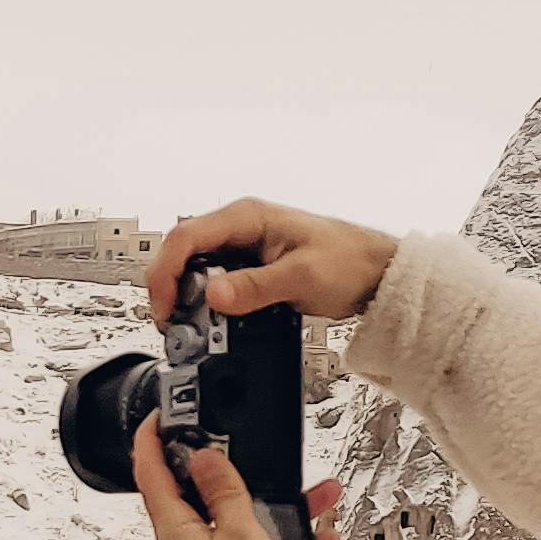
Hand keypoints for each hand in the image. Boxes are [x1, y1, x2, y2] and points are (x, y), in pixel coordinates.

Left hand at [133, 425, 341, 539]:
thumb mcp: (239, 532)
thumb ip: (224, 492)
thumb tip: (205, 458)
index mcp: (174, 528)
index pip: (149, 472)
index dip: (149, 438)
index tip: (158, 416)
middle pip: (199, 494)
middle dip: (232, 470)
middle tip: (243, 448)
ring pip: (237, 520)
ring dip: (273, 504)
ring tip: (312, 495)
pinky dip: (283, 539)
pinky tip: (314, 539)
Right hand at [147, 192, 397, 328]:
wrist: (375, 271)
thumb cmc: (349, 261)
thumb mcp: (301, 278)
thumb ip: (255, 288)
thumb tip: (213, 296)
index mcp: (247, 216)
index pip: (185, 236)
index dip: (166, 273)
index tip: (165, 307)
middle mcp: (240, 225)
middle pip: (182, 250)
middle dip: (169, 285)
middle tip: (172, 322)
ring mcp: (242, 244)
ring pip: (194, 265)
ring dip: (185, 294)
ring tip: (188, 323)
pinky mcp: (248, 264)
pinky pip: (213, 278)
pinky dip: (205, 299)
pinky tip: (209, 317)